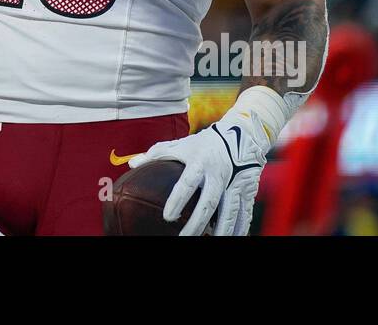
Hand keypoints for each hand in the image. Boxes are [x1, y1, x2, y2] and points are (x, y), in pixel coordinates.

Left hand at [127, 107, 269, 235]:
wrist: (242, 135)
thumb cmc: (203, 143)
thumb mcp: (181, 144)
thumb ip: (156, 154)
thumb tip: (131, 164)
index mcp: (199, 161)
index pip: (187, 183)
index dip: (178, 200)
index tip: (167, 217)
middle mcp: (218, 173)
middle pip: (209, 202)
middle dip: (197, 223)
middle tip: (184, 238)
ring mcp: (235, 182)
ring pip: (229, 211)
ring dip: (221, 230)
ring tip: (210, 243)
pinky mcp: (247, 189)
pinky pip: (244, 212)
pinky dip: (238, 227)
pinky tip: (230, 237)